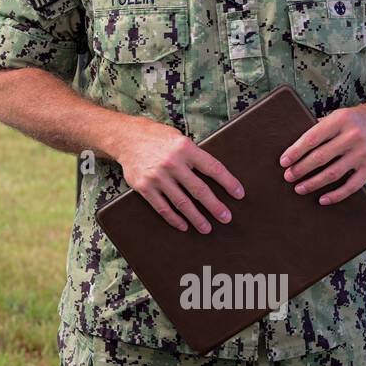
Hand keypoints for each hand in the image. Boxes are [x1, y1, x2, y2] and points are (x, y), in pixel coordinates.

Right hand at [113, 117, 244, 233]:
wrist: (126, 138)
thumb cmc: (156, 137)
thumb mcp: (178, 139)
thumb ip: (193, 155)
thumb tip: (214, 174)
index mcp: (185, 148)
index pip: (213, 168)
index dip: (228, 182)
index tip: (239, 194)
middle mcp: (172, 163)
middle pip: (199, 190)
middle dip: (215, 206)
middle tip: (226, 218)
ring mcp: (157, 177)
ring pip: (182, 203)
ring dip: (196, 218)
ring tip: (206, 228)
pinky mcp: (145, 187)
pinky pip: (162, 207)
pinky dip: (174, 219)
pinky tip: (183, 225)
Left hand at [279, 100, 365, 204]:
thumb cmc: (351, 120)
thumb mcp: (336, 115)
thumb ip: (318, 128)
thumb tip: (293, 148)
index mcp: (340, 120)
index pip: (312, 138)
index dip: (295, 151)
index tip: (283, 162)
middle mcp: (353, 136)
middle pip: (321, 157)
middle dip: (301, 169)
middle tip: (288, 177)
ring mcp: (363, 152)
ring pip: (334, 173)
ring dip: (313, 183)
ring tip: (299, 188)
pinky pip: (352, 185)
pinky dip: (336, 195)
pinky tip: (322, 200)